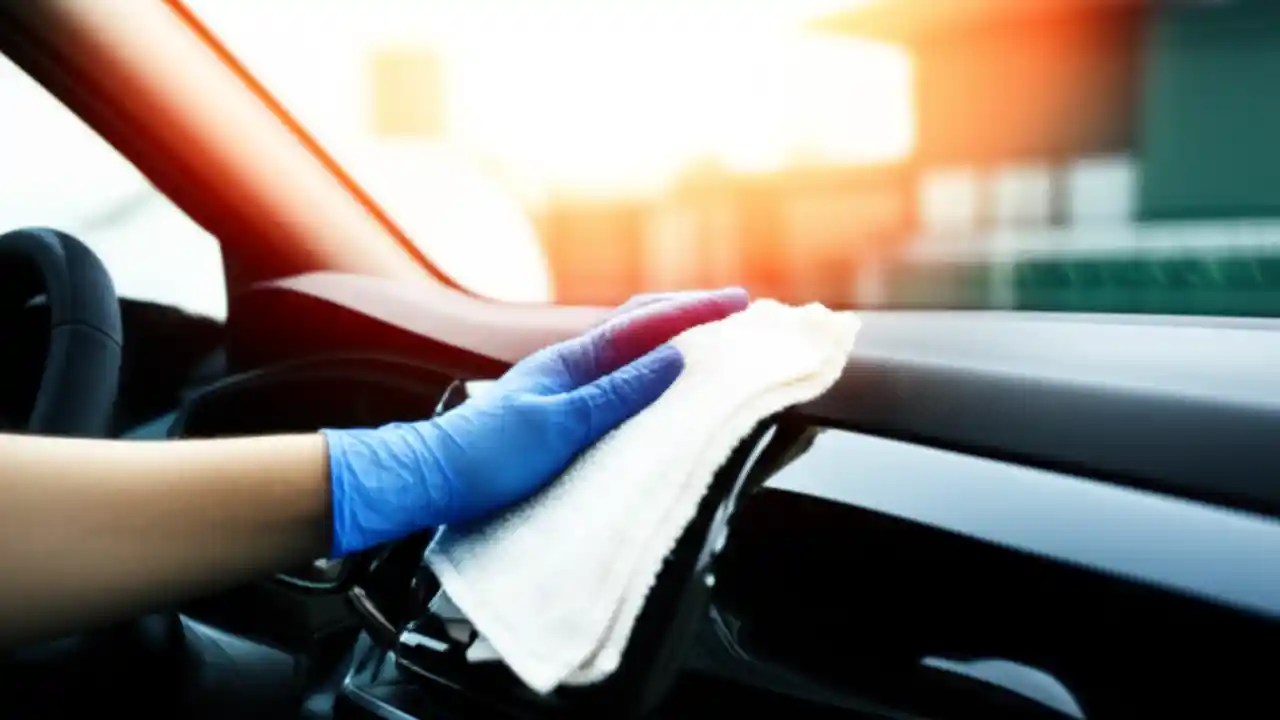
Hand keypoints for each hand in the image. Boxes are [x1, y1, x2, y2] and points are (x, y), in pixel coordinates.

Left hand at [321, 287, 748, 555]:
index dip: (694, 313)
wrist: (432, 475)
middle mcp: (567, 364)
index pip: (645, 326)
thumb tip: (673, 359)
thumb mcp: (561, 425)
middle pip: (638, 325)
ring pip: (626, 347)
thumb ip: (618, 392)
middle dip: (687, 314)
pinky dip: (644, 364)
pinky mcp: (555, 407)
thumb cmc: (490, 455)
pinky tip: (649, 375)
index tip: (739, 303)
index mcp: (572, 360)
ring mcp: (560, 383)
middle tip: (733, 310)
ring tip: (703, 333)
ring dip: (667, 335)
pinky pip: (613, 374)